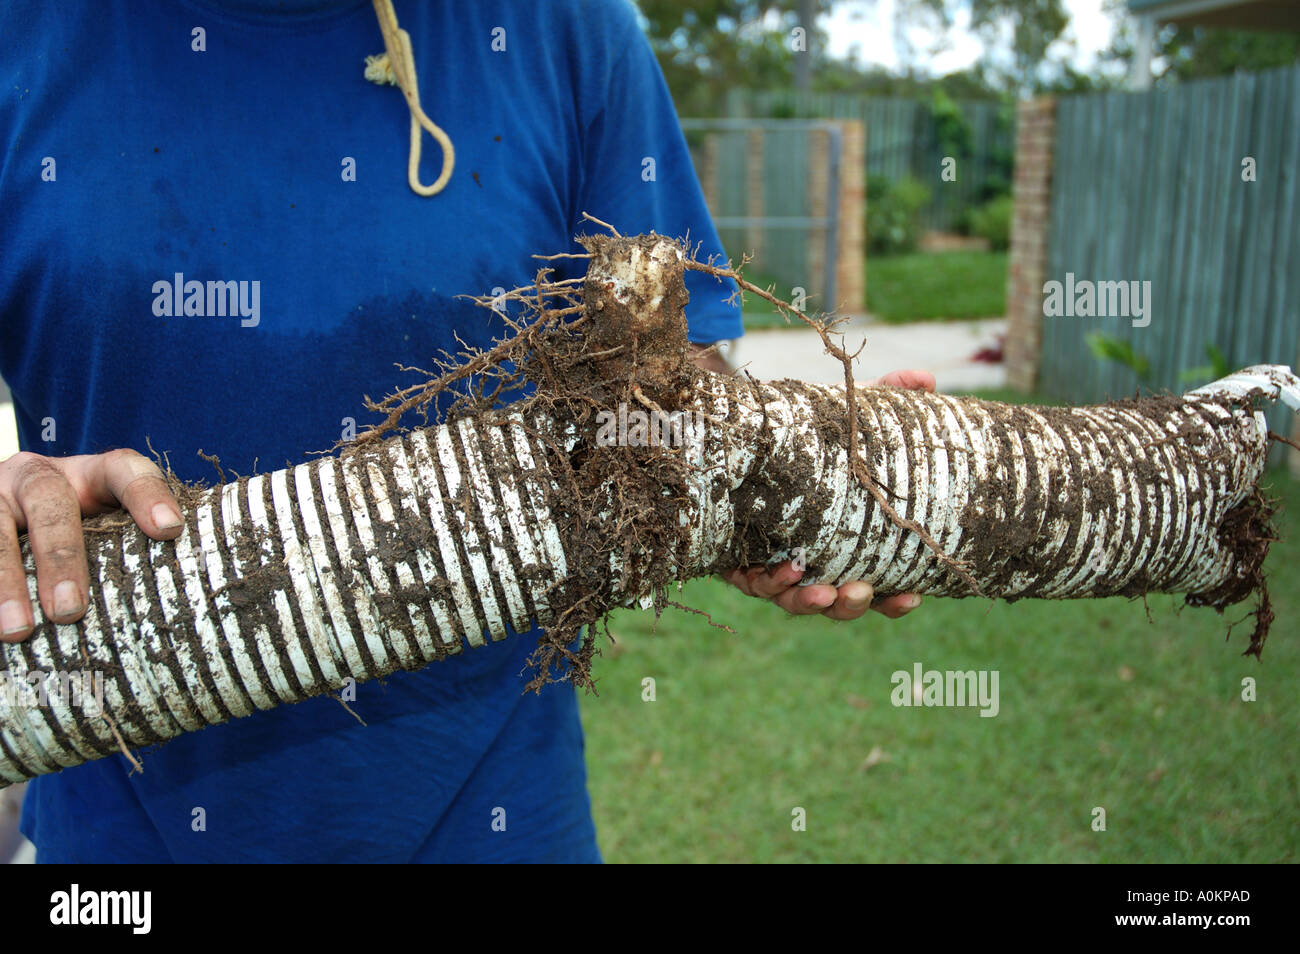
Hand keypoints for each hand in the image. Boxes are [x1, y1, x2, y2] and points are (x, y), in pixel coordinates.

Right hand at [0, 449, 183, 641]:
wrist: (15, 517)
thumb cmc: (84, 534)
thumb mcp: (107, 527)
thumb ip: (135, 547)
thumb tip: (180, 604)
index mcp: (90, 474)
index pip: (124, 471)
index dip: (147, 496)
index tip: (169, 529)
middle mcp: (37, 475)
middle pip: (49, 499)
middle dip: (61, 555)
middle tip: (70, 610)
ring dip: (6, 581)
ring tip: (20, 631)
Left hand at [721, 368, 935, 620]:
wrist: (738, 434)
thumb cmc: (803, 437)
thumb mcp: (843, 421)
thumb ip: (883, 402)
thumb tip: (927, 379)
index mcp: (842, 549)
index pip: (875, 589)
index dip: (893, 601)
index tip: (912, 596)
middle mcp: (809, 566)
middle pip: (834, 604)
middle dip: (849, 606)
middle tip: (857, 592)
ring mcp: (770, 567)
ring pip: (791, 601)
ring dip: (807, 601)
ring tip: (819, 588)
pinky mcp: (733, 561)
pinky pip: (750, 582)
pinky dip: (767, 581)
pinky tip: (784, 568)